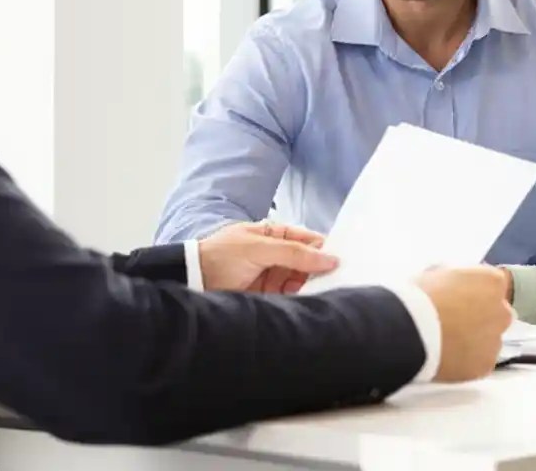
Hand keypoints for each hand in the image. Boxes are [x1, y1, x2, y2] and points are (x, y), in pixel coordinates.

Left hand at [198, 222, 336, 292]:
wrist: (193, 281)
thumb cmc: (221, 256)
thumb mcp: (259, 248)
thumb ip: (294, 253)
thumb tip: (329, 258)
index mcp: (275, 234)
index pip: (309, 239)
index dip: (325, 248)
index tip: (342, 259)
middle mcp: (277, 254)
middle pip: (309, 262)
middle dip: (322, 269)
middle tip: (338, 279)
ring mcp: (273, 275)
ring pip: (303, 280)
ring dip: (313, 286)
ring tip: (325, 292)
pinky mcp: (269, 296)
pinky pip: (292, 296)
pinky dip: (302, 298)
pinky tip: (310, 301)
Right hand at [415, 267, 512, 382]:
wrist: (410, 331)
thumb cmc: (419, 296)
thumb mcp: (438, 273)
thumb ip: (457, 279)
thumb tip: (455, 285)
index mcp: (492, 282)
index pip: (493, 285)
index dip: (474, 292)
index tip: (459, 298)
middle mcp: (502, 311)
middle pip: (497, 313)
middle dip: (481, 316)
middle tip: (454, 321)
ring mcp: (495, 340)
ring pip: (490, 339)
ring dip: (475, 339)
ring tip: (446, 342)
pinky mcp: (486, 365)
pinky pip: (479, 361)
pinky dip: (467, 360)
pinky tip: (447, 356)